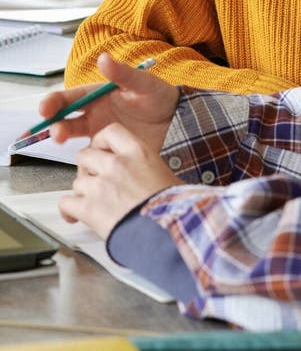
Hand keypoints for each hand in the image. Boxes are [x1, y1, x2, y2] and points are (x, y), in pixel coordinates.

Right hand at [39, 52, 179, 153]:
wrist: (179, 124)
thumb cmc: (161, 98)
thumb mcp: (144, 84)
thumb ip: (123, 74)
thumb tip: (103, 57)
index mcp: (99, 94)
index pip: (70, 97)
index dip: (55, 101)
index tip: (45, 108)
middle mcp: (94, 113)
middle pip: (65, 117)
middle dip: (54, 121)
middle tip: (53, 129)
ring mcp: (99, 132)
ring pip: (72, 134)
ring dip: (62, 135)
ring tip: (60, 138)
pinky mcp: (106, 150)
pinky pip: (87, 154)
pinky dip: (78, 157)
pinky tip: (77, 160)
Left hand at [59, 123, 180, 238]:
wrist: (167, 231)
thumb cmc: (173, 207)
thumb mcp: (164, 174)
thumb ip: (145, 167)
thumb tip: (143, 173)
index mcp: (137, 152)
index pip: (109, 132)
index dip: (101, 142)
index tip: (101, 150)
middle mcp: (116, 164)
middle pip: (85, 155)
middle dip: (87, 168)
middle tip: (94, 179)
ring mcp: (100, 185)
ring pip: (76, 181)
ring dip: (82, 192)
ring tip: (91, 203)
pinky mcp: (89, 208)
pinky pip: (66, 203)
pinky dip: (68, 211)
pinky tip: (74, 216)